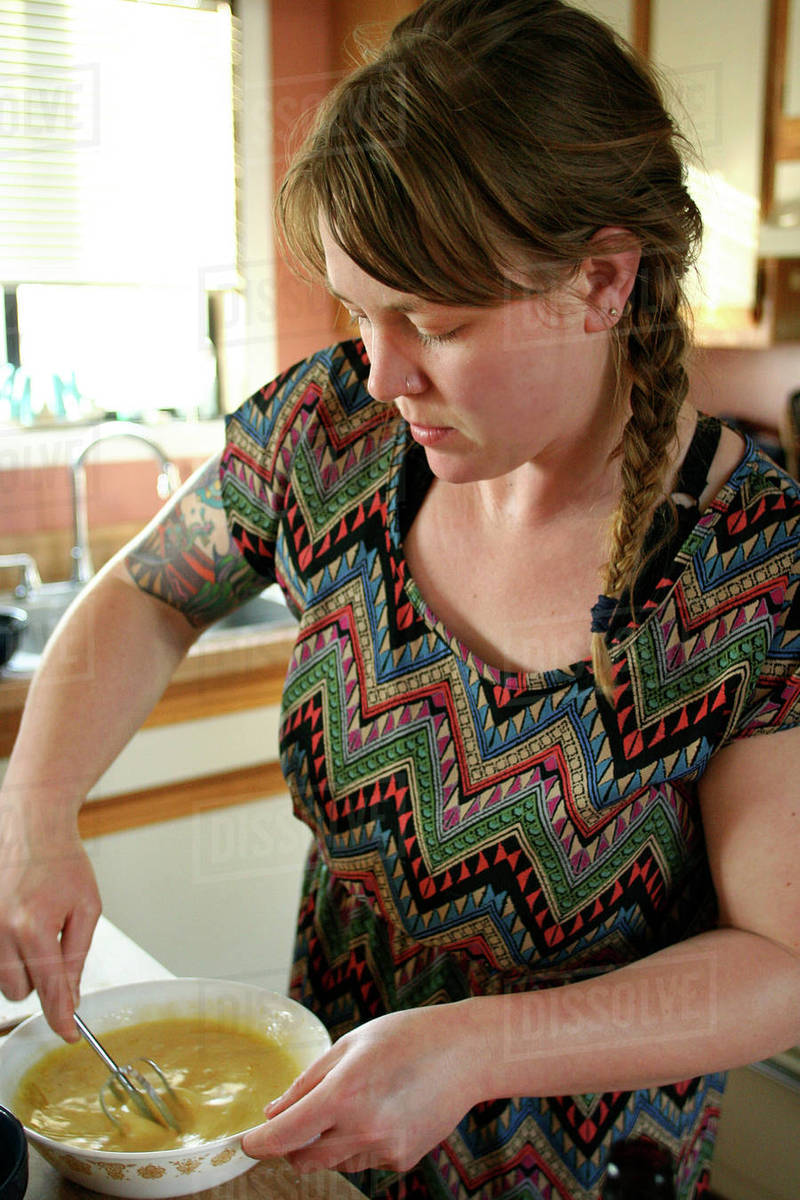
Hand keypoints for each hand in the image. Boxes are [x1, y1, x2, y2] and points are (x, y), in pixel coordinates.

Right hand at [0, 796, 100, 1039]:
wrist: (32, 827)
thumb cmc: (63, 863)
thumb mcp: (86, 907)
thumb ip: (77, 956)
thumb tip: (71, 998)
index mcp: (35, 928)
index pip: (49, 988)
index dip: (60, 1016)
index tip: (68, 1035)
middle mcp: (2, 930)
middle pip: (19, 989)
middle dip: (39, 976)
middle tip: (51, 943)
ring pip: (2, 978)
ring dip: (20, 966)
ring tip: (34, 928)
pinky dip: (6, 952)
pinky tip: (18, 925)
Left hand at [241, 1006, 480, 1174]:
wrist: (466, 1053)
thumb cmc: (406, 1037)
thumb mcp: (350, 1045)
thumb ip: (307, 1082)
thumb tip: (272, 1114)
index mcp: (344, 1094)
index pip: (283, 1136)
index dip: (256, 1143)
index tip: (245, 1141)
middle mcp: (363, 1129)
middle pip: (302, 1158)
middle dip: (291, 1142)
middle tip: (302, 1114)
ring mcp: (385, 1149)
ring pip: (332, 1162)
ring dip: (326, 1143)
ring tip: (354, 1102)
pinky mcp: (402, 1159)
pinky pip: (362, 1161)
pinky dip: (357, 1144)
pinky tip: (380, 1111)